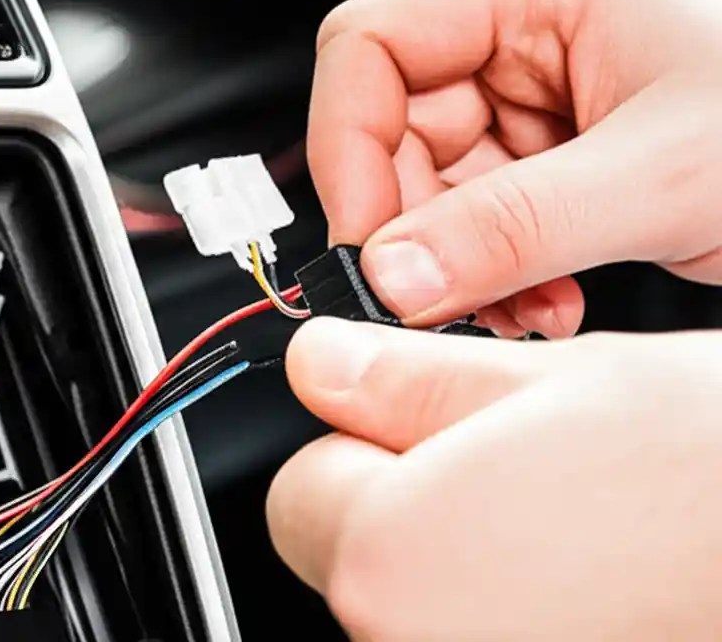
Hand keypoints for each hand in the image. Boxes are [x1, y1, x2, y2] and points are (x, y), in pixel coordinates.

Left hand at [268, 318, 721, 640]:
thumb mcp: (553, 381)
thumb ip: (401, 377)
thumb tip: (320, 362)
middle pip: (347, 552)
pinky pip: (472, 633)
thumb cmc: (721, 472)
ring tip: (569, 517)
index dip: (355, 440)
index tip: (419, 417)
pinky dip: (509, 608)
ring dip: (462, 556)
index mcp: (389, 554)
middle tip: (514, 462)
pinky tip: (587, 574)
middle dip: (402, 499)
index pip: (297, 485)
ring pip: (410, 600)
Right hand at [308, 0, 721, 337]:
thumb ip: (513, 227)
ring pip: (432, 189)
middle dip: (413, 225)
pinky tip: (544, 305)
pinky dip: (494, 277)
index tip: (369, 236)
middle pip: (395, 127)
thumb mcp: (661, 176)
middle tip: (436, 296)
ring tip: (522, 309)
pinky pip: (480, 223)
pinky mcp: (557, 165)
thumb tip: (391, 274)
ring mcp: (541, 103)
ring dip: (458, 266)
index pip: (373, 43)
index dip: (350, 140)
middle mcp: (528, 39)